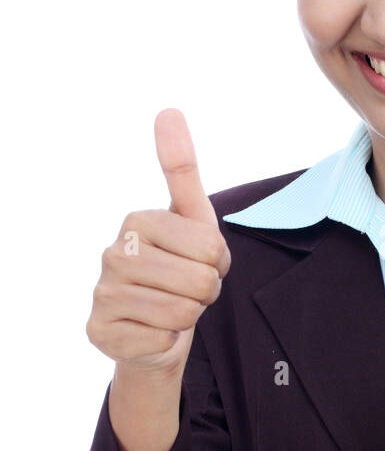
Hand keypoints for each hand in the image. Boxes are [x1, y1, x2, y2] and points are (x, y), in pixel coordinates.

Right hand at [86, 110, 230, 374]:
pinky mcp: (101, 332)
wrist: (154, 331)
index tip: (198, 262)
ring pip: (182, 311)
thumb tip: (168, 109)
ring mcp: (102, 294)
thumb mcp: (192, 220)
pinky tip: (152, 332)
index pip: (211, 247)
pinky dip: (168, 340)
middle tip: (188, 290)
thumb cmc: (178, 269)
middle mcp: (112, 253)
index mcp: (136, 220)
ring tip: (173, 308)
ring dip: (189, 316)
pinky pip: (163, 339)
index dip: (218, 264)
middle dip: (205, 292)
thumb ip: (182, 168)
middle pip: (200, 280)